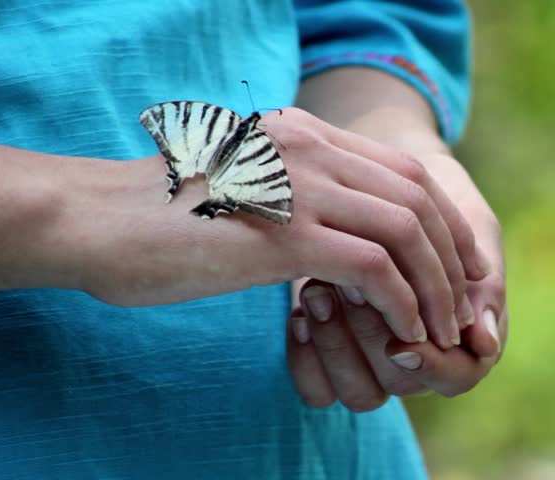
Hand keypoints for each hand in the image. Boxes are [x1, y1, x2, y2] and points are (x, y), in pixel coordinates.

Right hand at [66, 109, 487, 347]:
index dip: (442, 220)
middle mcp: (309, 146)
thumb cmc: (163, 217)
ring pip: (406, 230)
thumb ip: (297, 197)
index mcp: (304, 133)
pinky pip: (373, 266)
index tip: (453, 265)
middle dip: (451, 254)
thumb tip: (341, 240)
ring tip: (437, 327)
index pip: (403, 169)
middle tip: (459, 301)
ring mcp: (298, 185)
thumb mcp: (247, 190)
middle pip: (418, 195)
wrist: (95, 221)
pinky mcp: (283, 233)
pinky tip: (401, 329)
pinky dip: (400, 301)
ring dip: (434, 285)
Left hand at [287, 152, 506, 409]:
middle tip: (349, 287)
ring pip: (359, 393)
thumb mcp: (472, 222)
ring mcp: (373, 357)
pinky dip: (307, 359)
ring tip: (316, 289)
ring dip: (337, 344)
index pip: (456, 377)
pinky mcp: (332, 354)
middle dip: (372, 335)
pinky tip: (297, 318)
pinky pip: (318, 389)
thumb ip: (484, 282)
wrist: (382, 184)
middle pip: (401, 383)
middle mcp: (419, 355)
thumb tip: (485, 342)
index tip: (402, 338)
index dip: (432, 364)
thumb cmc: (437, 197)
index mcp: (465, 334)